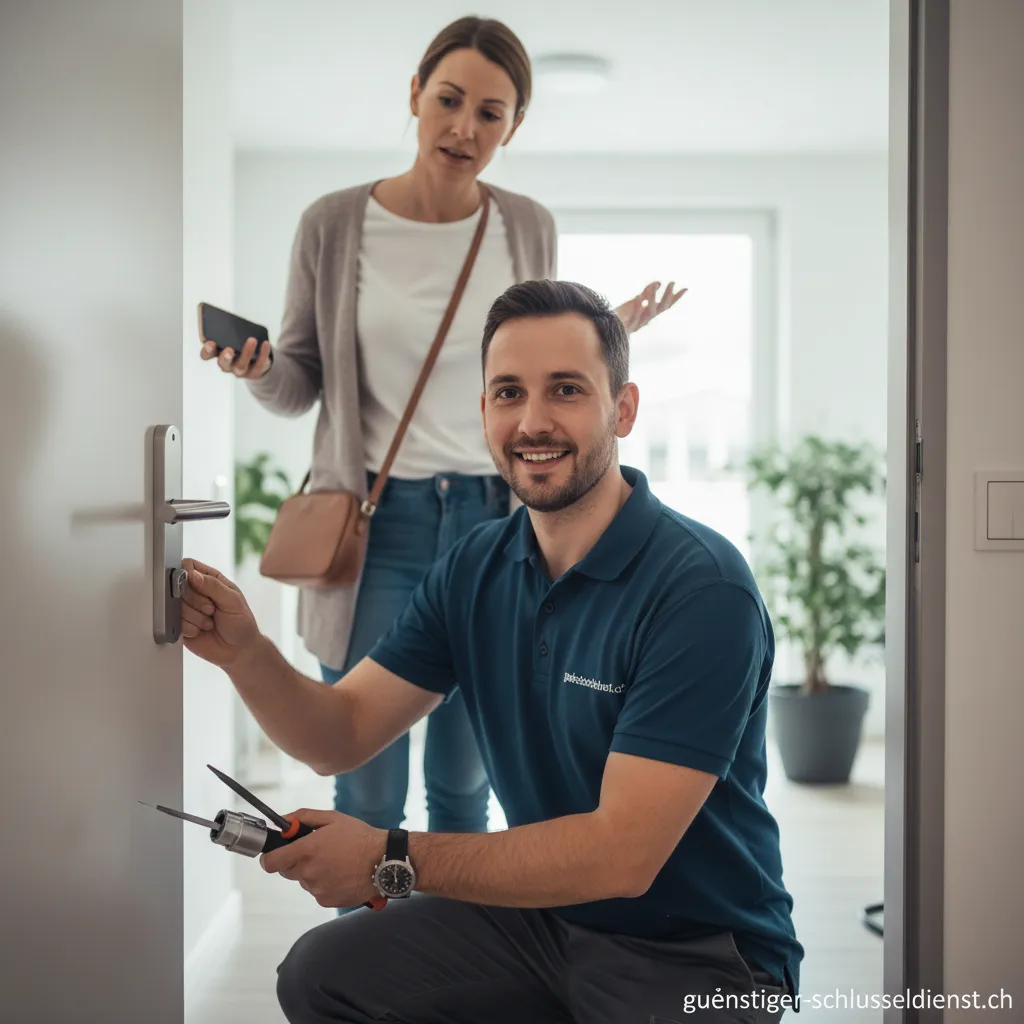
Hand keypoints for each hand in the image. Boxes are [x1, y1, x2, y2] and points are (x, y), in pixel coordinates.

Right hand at [180, 558, 261, 667]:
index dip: (188, 575)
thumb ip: (214, 586)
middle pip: (178, 586)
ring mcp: (187, 609)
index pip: (188, 565)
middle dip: (196, 601)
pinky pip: (176, 622)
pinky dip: (190, 628)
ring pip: (175, 605)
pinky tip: (201, 631)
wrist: (239, 651)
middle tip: (212, 610)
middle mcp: (196, 592)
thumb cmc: (241, 623)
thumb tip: (192, 575)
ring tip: (209, 622)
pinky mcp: (181, 625)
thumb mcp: (233, 600)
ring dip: (195, 617)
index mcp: (210, 580)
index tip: (198, 587)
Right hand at [200, 336, 272, 378]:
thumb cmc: (241, 345)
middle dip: (225, 357)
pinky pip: (259, 364)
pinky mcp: (255, 372)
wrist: (257, 360)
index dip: (207, 351)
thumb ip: (229, 330)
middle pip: (223, 364)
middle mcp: (227, 365)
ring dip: (246, 352)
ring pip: (241, 365)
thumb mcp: (233, 337)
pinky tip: (265, 343)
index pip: (206, 355)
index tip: (210, 343)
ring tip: (252, 339)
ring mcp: (241, 371)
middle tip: (229, 349)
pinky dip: (263, 353)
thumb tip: (231, 319)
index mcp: (217, 354)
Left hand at [260, 808, 385, 908]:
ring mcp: (317, 889)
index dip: (270, 857)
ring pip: (304, 881)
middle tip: (316, 851)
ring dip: (312, 872)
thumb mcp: (332, 818)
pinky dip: (324, 884)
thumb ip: (303, 817)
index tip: (275, 854)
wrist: (384, 861)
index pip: (270, 863)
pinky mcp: (326, 900)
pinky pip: (317, 891)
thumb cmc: (359, 837)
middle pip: (286, 871)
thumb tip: (283, 821)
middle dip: (295, 861)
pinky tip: (341, 874)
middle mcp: (308, 872)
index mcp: (306, 850)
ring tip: (335, 862)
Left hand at [614, 281, 686, 333]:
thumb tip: (658, 283)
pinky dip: (638, 306)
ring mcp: (637, 323)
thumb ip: (646, 293)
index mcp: (648, 314)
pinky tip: (639, 295)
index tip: (686, 288)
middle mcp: (645, 320)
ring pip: (650, 312)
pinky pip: (634, 316)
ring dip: (653, 298)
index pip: (666, 305)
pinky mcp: (627, 325)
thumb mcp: (634, 302)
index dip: (675, 298)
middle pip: (661, 308)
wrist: (606, 331)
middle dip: (667, 296)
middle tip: (671, 282)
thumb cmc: (621, 317)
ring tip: (654, 286)